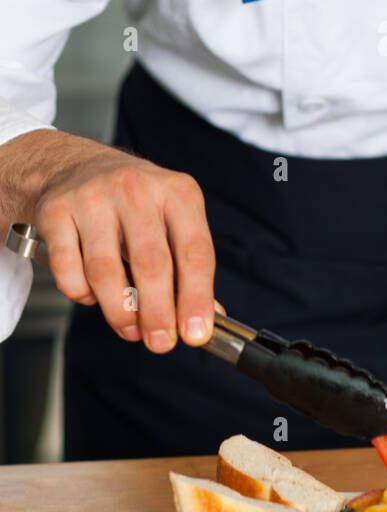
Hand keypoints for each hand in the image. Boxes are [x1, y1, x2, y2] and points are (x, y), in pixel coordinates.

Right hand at [26, 138, 216, 352]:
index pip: (195, 251)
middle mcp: (137, 189)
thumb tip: (206, 319)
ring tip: (129, 329)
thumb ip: (188, 268)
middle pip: (151, 263)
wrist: (76, 167)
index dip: (197, 298)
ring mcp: (93, 198)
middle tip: (160, 343)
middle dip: (158, 313)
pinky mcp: (56, 211)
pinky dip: (83, 295)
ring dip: (120, 312)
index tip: (196, 333)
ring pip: (106, 271)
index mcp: (178, 192)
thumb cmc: (135, 204)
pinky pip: (69, 271)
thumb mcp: (173, 220)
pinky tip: (94, 295)